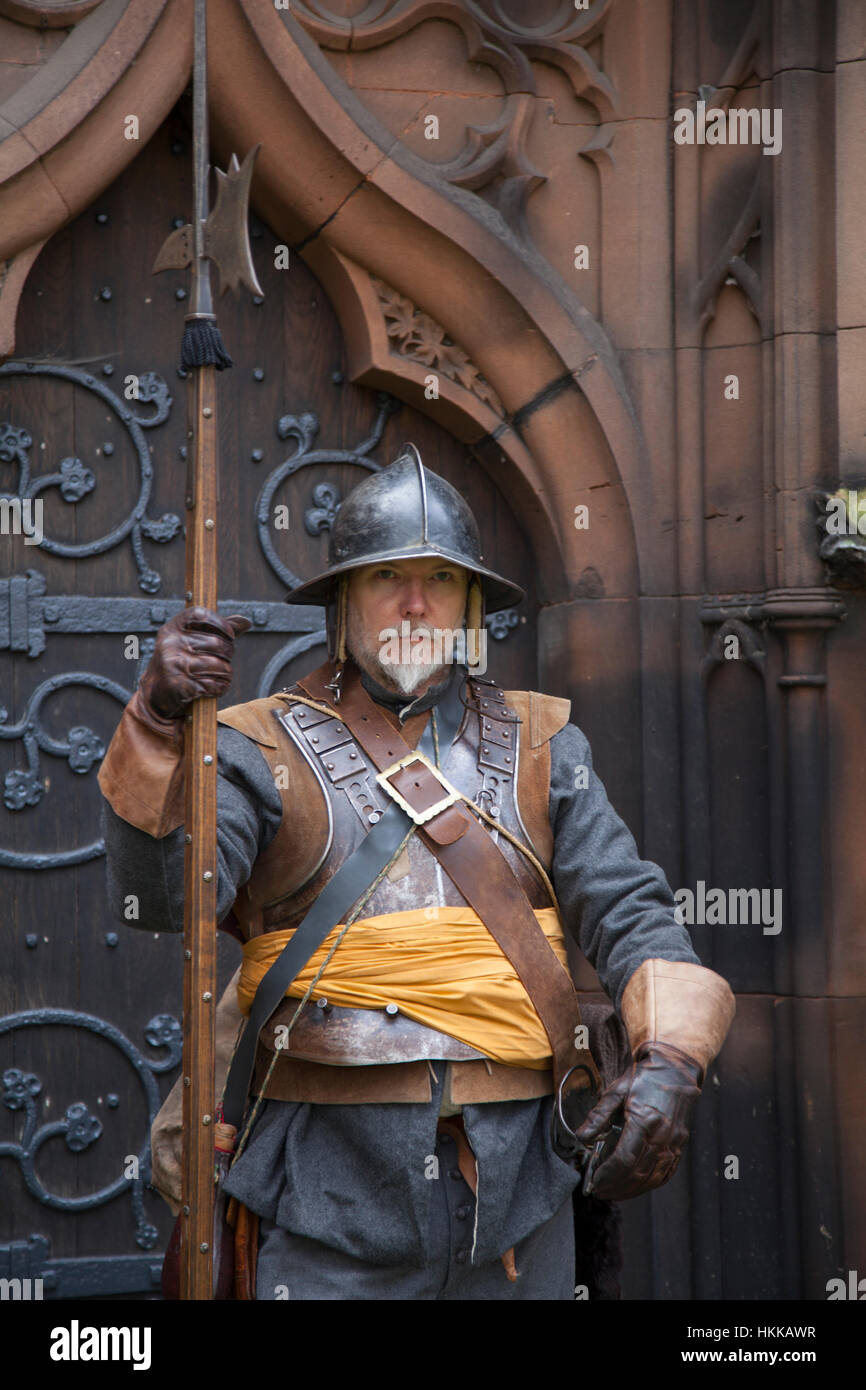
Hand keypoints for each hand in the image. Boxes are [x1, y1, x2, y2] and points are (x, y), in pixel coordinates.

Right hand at [139, 607, 250, 719]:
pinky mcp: (179, 685)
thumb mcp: (191, 642)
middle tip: (225, 661)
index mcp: (173, 628)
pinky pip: (213, 685)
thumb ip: (217, 631)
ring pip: (219, 666)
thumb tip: (245, 622)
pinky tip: (215, 688)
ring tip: (222, 676)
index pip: (200, 614)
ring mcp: (173, 663)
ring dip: (226, 674)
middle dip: (228, 654)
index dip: (220, 622)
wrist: (155, 694)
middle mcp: (170, 642)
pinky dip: (220, 688)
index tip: (231, 634)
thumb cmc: (179, 663)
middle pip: (216, 643)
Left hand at [573, 1042, 701, 1199]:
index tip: (593, 1181)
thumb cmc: (644, 1077)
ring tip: (613, 1192)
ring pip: (652, 1179)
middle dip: (615, 1187)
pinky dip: (649, 1185)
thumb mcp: (616, 1091)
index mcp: (644, 1121)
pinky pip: (666, 1174)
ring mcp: (673, 1143)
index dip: (607, 1175)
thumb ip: (598, 1116)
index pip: (623, 1160)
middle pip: (636, 1174)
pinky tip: (635, 1186)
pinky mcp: (679, 1146)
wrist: (675, 1069)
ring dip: (630, 1191)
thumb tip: (581, 1138)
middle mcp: (661, 1136)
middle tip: (599, 1191)